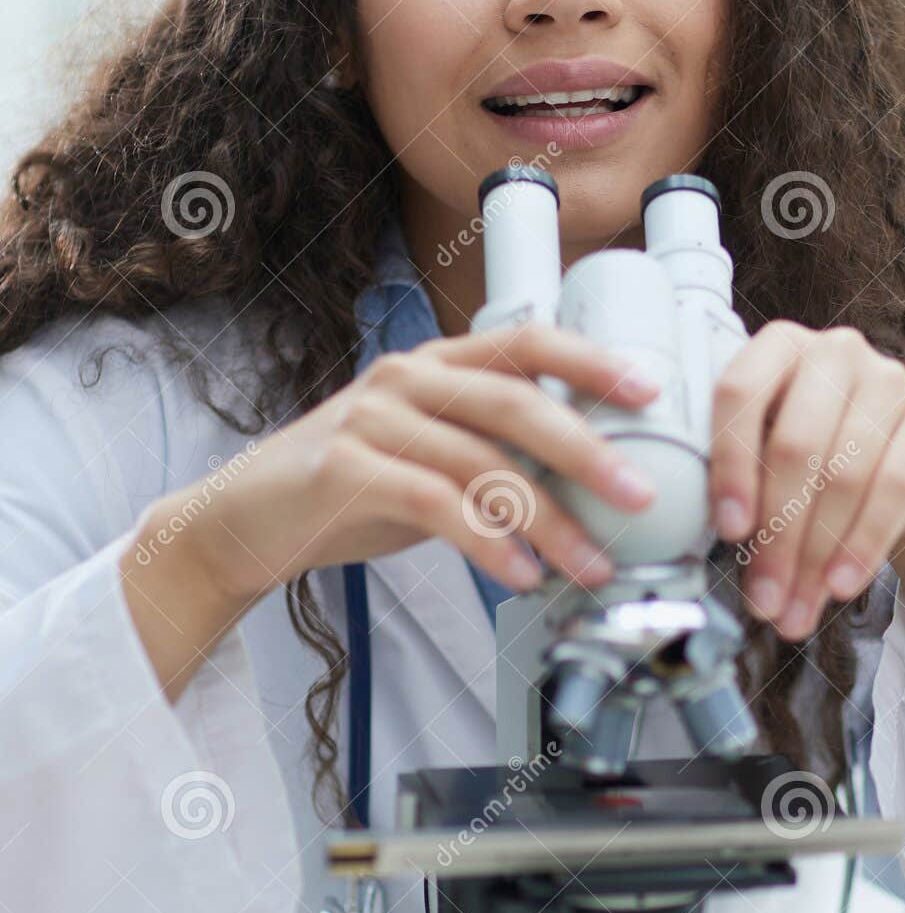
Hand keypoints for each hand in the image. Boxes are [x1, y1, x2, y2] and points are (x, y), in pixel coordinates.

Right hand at [145, 323, 662, 605]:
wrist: (246, 520)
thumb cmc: (354, 484)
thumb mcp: (432, 451)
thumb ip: (497, 450)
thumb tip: (592, 483)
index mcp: (438, 362)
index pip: (527, 340)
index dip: (591, 360)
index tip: (650, 389)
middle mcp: (408, 378)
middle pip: (515, 401)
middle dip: (589, 450)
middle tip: (639, 495)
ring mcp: (373, 419)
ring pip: (482, 463)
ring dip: (548, 521)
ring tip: (590, 565)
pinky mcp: (345, 470)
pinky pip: (434, 505)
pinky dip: (486, 542)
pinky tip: (519, 573)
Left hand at [708, 321, 904, 640]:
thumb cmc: (827, 459)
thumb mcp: (778, 453)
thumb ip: (746, 483)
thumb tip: (712, 556)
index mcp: (778, 347)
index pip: (739, 392)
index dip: (730, 465)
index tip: (729, 531)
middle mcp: (834, 352)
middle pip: (794, 446)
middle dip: (775, 535)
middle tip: (763, 599)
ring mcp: (889, 381)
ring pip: (842, 476)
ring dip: (815, 555)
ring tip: (795, 612)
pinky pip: (893, 488)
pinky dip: (863, 544)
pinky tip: (843, 585)